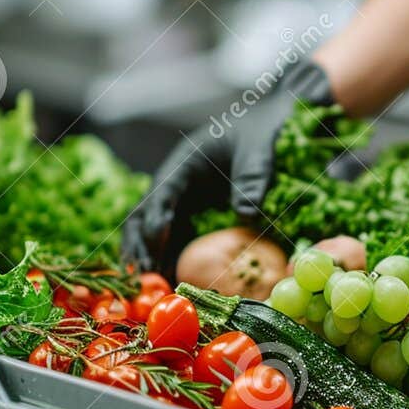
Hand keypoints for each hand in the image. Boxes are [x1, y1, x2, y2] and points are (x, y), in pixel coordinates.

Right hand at [122, 62, 334, 270]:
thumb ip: (253, 176)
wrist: (268, 124)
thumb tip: (247, 214)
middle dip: (141, 244)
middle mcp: (176, 183)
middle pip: (144, 214)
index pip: (163, 192)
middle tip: (146, 274)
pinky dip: (169, 257)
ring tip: (153, 285)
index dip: (157, 218)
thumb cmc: (261, 132)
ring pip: (153, 230)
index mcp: (185, 162)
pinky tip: (172, 281)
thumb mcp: (260, 149)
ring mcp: (181, 199)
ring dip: (151, 256)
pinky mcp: (192, 212)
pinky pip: (174, 237)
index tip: (160, 244)